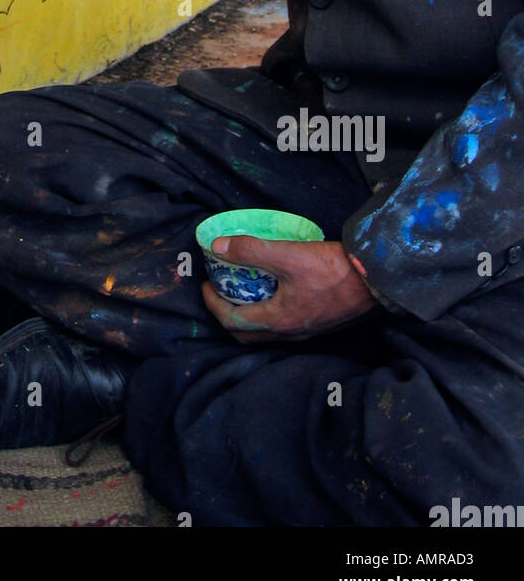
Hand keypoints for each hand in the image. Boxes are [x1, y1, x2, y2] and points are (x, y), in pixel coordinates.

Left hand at [201, 238, 377, 342]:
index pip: (232, 320)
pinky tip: (272, 292)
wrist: (374, 279)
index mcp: (278, 320)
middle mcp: (290, 332)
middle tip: (219, 292)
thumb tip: (217, 246)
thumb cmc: (331, 269)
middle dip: (226, 314)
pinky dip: (267, 314)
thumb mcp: (287, 254)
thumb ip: (251, 250)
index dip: (212, 303)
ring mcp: (306, 331)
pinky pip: (282, 326)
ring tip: (242, 291)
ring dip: (247, 316)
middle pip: (246, 334)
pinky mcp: (318, 323)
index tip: (205, 284)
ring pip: (265, 332)